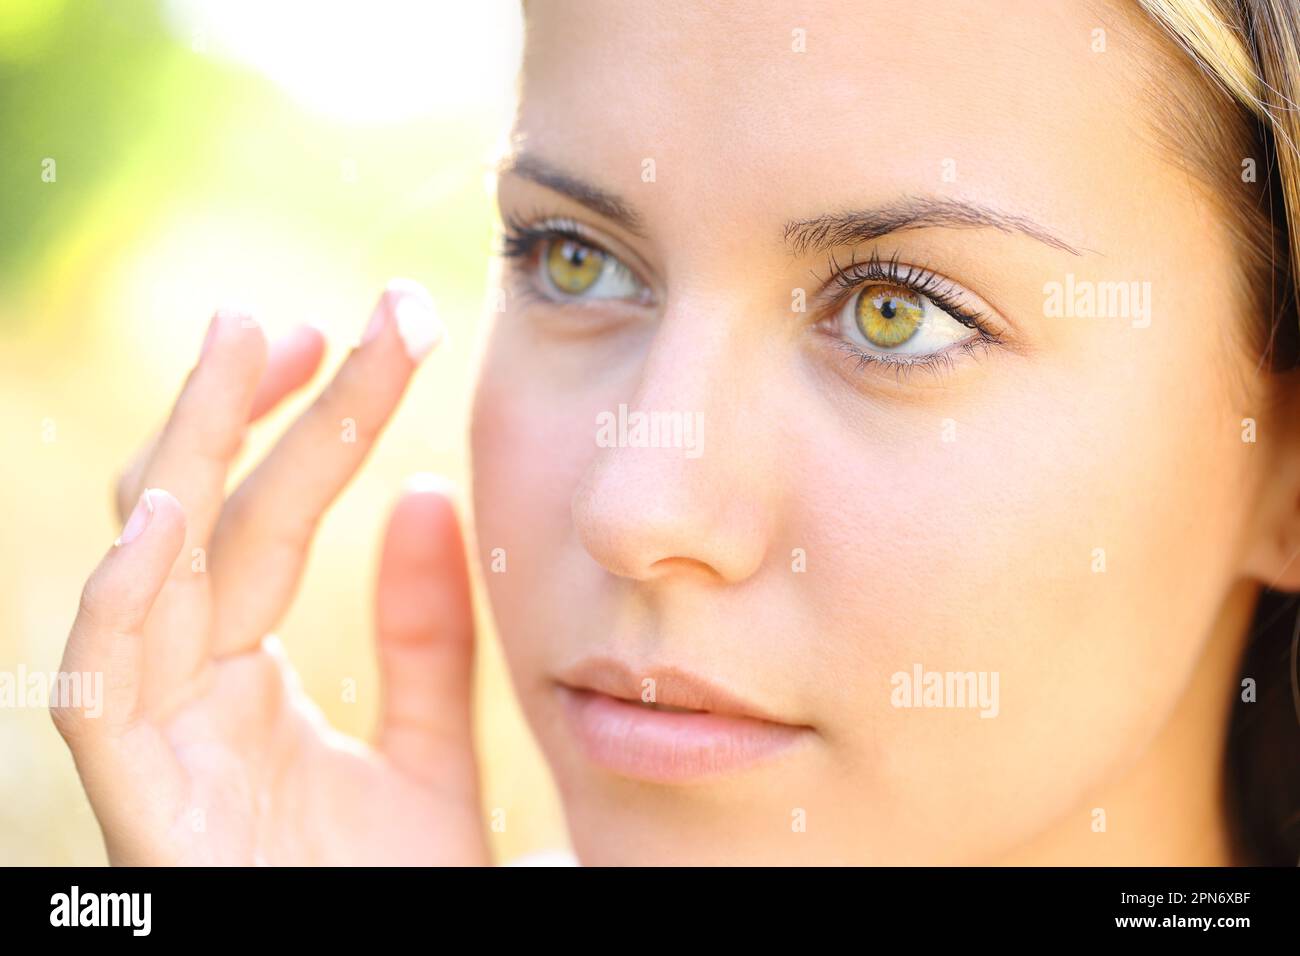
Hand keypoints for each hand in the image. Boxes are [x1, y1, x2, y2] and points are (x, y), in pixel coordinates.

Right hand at [52, 281, 488, 864]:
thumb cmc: (400, 888)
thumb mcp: (431, 745)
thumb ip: (425, 632)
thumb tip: (425, 495)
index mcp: (245, 676)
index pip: (268, 519)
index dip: (312, 423)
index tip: (369, 331)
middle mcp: (189, 696)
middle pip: (199, 524)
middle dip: (240, 410)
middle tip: (293, 309)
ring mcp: (157, 749)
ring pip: (145, 579)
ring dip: (183, 458)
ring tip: (242, 349)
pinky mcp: (145, 812)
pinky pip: (102, 694)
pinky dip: (123, 604)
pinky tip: (170, 512)